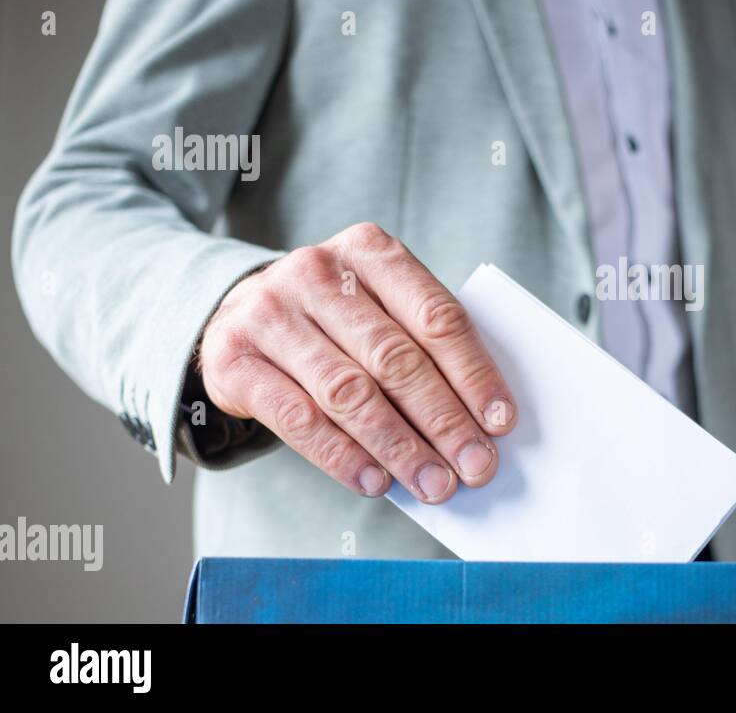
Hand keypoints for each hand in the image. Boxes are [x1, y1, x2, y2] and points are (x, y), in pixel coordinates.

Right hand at [198, 222, 516, 503]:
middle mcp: (316, 273)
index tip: (501, 422)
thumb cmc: (335, 317)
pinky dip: (343, 457)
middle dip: (444, 421)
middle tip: (476, 466)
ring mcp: (269, 313)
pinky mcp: (234, 360)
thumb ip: (422, 343)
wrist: (240, 313)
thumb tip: (481, 420)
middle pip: (396, 358)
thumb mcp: (379, 305)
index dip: (474, 374)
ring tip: (434, 483)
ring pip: (349, 393)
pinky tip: (376, 482)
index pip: (436, 317)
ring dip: (400, 448)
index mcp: (369, 250)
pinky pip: (299, 419)